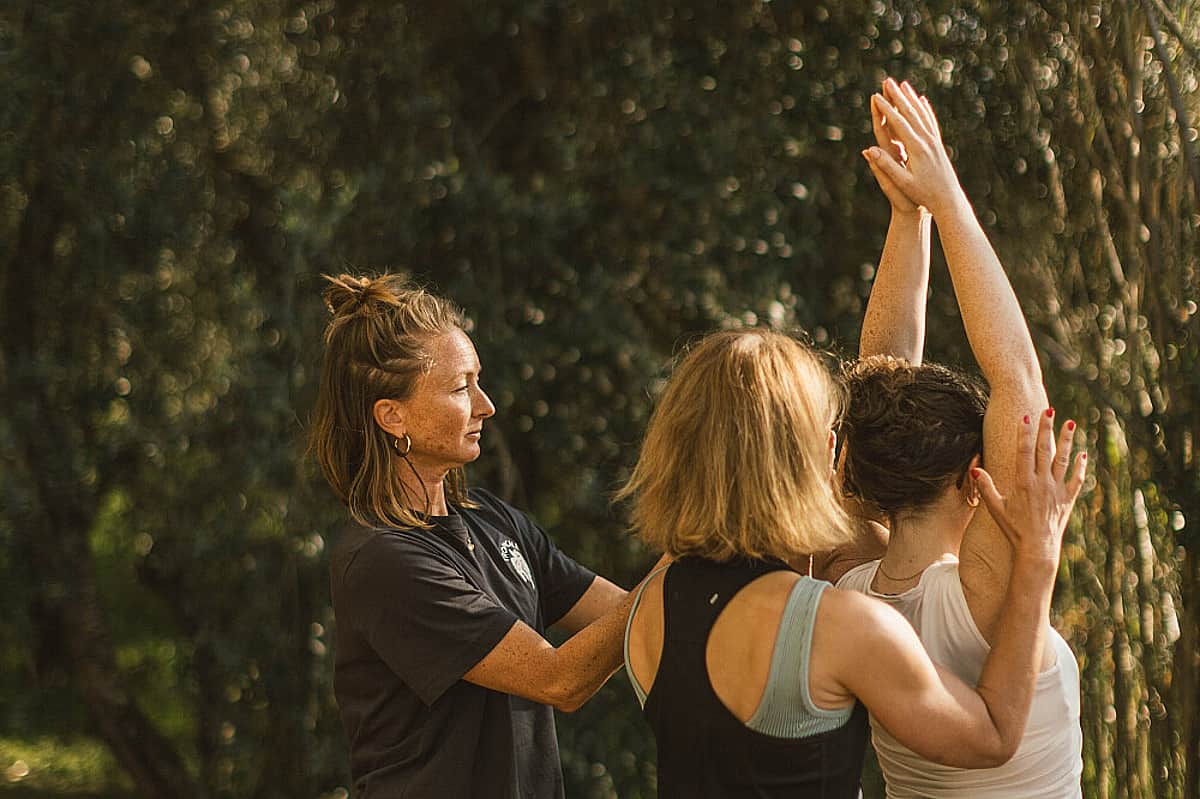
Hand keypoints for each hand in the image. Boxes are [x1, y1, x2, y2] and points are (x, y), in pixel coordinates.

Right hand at [862, 78, 964, 217]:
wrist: (948, 200)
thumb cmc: (923, 194)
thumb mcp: (902, 183)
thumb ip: (886, 165)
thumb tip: (869, 150)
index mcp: (917, 149)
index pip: (899, 123)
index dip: (887, 109)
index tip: (876, 96)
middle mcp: (927, 141)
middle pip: (911, 113)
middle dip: (898, 96)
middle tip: (888, 81)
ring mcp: (934, 141)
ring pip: (921, 114)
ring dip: (911, 98)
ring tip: (904, 85)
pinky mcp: (938, 145)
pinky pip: (930, 122)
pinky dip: (924, 109)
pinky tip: (922, 101)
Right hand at [973, 410, 1085, 571]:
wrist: (1036, 548)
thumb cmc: (1013, 529)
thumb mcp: (995, 508)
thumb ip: (986, 487)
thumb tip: (975, 468)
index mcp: (1023, 483)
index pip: (1024, 452)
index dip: (1024, 434)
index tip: (1026, 418)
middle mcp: (1041, 483)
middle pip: (1044, 450)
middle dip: (1046, 428)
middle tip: (1048, 410)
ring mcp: (1056, 490)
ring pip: (1063, 460)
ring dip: (1066, 441)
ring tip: (1070, 423)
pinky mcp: (1067, 499)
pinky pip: (1076, 480)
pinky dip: (1080, 467)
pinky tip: (1083, 454)